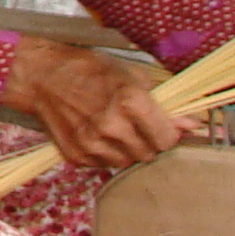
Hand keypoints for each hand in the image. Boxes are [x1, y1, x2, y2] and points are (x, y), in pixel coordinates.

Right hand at [1, 37, 188, 174]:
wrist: (41, 77)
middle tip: (136, 125)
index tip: (164, 128)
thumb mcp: (131, 76)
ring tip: (115, 129)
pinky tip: (96, 133)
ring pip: (127, 163)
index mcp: (130, 101)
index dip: (169, 134)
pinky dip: (106, 153)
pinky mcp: (76, 156)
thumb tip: (193, 124)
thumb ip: (164, 104)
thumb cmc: (89, 70)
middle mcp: (111, 126)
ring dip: (127, 149)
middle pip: (149, 154)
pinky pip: (104, 165)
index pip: (167, 139)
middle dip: (148, 142)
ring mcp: (92, 144)